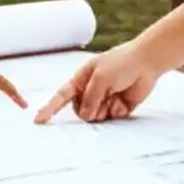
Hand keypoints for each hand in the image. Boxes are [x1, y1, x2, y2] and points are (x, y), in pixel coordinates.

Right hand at [34, 39, 161, 123]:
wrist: (146, 63)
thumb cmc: (120, 63)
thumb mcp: (101, 77)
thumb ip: (90, 98)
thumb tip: (85, 117)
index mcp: (81, 79)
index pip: (61, 96)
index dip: (49, 109)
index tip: (37, 121)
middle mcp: (90, 91)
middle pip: (80, 112)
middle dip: (89, 109)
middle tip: (102, 98)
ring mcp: (103, 100)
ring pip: (95, 117)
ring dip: (104, 110)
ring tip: (114, 96)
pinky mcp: (117, 108)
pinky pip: (110, 119)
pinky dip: (116, 111)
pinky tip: (123, 99)